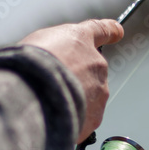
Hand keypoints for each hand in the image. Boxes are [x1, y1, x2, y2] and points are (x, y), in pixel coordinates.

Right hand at [19, 19, 123, 142]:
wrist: (34, 93)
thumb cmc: (31, 65)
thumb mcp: (38, 42)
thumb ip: (55, 49)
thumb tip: (55, 60)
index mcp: (81, 39)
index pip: (102, 30)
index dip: (110, 30)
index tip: (117, 32)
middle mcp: (96, 63)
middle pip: (91, 71)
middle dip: (76, 79)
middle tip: (52, 85)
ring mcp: (99, 91)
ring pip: (89, 96)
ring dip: (73, 100)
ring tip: (50, 103)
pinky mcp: (95, 116)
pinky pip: (85, 118)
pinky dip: (72, 120)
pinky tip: (55, 118)